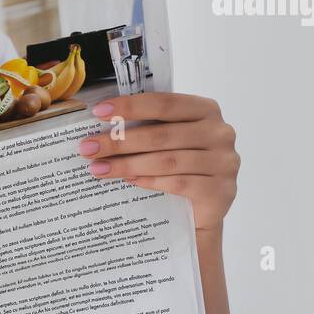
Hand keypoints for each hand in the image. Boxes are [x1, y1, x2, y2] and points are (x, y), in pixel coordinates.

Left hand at [78, 92, 237, 233]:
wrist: (202, 210)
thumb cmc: (180, 167)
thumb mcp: (167, 141)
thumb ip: (147, 128)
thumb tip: (101, 126)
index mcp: (206, 110)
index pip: (164, 103)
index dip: (130, 106)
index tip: (98, 112)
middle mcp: (220, 133)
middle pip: (161, 134)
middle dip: (120, 141)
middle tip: (88, 148)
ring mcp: (225, 162)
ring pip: (167, 160)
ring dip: (127, 164)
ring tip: (98, 169)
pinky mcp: (221, 191)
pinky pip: (178, 183)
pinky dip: (150, 181)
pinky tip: (129, 181)